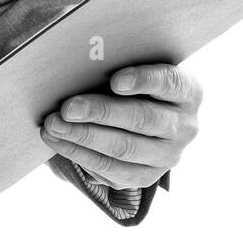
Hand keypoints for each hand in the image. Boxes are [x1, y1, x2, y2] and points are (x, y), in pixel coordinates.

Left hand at [40, 64, 201, 189]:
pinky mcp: (147, 177)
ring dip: (84, 137)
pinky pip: (112, 170)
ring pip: (124, 148)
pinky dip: (81, 155)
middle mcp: (185, 126)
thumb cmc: (133, 84)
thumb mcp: (135, 69)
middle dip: (100, 113)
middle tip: (67, 108)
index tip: (114, 80)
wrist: (141, 115)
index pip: (169, 83)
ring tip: (54, 126)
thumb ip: (116, 66)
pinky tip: (59, 142)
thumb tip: (79, 66)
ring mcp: (169, 156)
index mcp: (188, 92)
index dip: (143, 81)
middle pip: (142, 119)